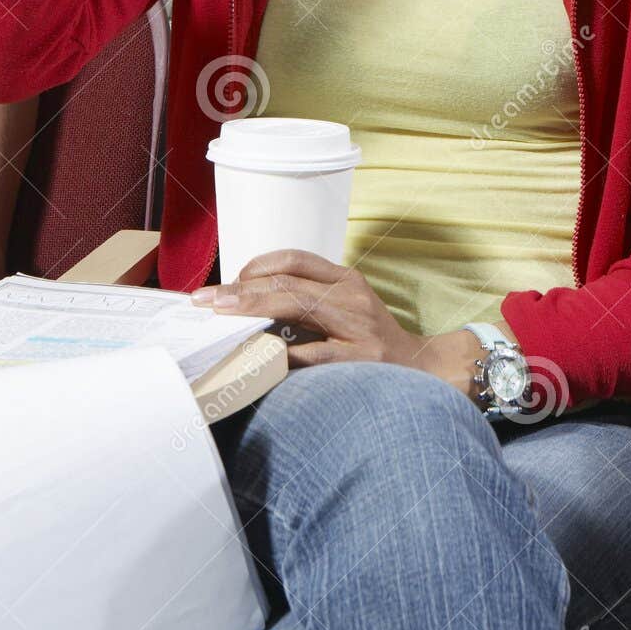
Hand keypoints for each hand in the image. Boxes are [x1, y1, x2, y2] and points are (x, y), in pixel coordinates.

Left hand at [192, 250, 428, 370]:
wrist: (423, 370)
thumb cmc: (374, 341)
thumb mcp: (348, 309)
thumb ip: (309, 303)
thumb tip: (250, 305)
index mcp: (346, 280)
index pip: (295, 259)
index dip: (257, 266)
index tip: (229, 280)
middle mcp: (351, 296)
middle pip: (288, 282)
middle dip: (242, 289)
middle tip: (207, 299)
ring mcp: (357, 326)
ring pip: (297, 306)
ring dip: (253, 309)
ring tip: (222, 315)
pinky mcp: (360, 359)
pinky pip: (313, 352)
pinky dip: (282, 352)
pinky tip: (257, 356)